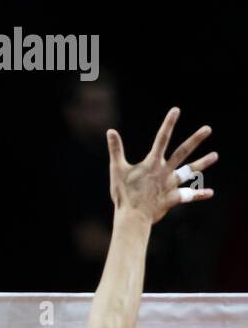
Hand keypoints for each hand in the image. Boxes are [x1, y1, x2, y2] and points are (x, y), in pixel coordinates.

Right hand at [108, 108, 215, 223]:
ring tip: (215, 156)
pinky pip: (188, 195)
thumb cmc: (123, 193)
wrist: (133, 217)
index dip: (169, 124)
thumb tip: (110, 131)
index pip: (162, 139)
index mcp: (152, 163)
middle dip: (195, 140)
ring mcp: (171, 184)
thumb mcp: (117, 169)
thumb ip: (116, 150)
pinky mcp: (173, 198)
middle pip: (183, 152)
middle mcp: (165, 171)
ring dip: (203, 163)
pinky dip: (199, 194)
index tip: (176, 110)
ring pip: (190, 172)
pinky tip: (211, 193)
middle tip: (207, 129)